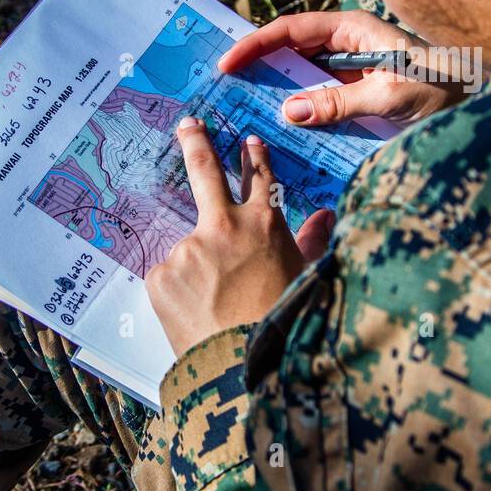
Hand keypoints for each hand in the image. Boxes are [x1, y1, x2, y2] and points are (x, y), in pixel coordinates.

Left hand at [145, 116, 334, 358]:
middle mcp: (223, 225)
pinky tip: (197, 316)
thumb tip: (329, 215)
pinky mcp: (160, 275)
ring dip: (198, 271)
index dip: (254, 157)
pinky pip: (169, 279)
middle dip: (196, 142)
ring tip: (214, 306)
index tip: (247, 141)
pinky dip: (181, 294)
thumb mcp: (305, 276)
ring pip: (189, 250)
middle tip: (187, 124)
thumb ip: (313, 241)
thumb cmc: (284, 319)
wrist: (245, 365)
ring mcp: (187, 248)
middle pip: (204, 171)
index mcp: (264, 223)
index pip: (259, 177)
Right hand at [217, 10, 465, 128]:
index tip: (228, 63)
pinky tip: (283, 129)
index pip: (293, 29)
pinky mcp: (360, 91)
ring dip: (278, 90)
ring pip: (304, 74)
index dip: (257, 44)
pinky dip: (302, 109)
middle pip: (292, 49)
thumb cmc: (442, 89)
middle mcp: (349, 43)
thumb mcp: (389, 97)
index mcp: (354, 29)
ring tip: (242, 108)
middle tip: (223, 87)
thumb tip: (288, 111)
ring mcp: (353, 67)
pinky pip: (322, 96)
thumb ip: (339, 104)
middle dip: (259, 65)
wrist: (479, 103)